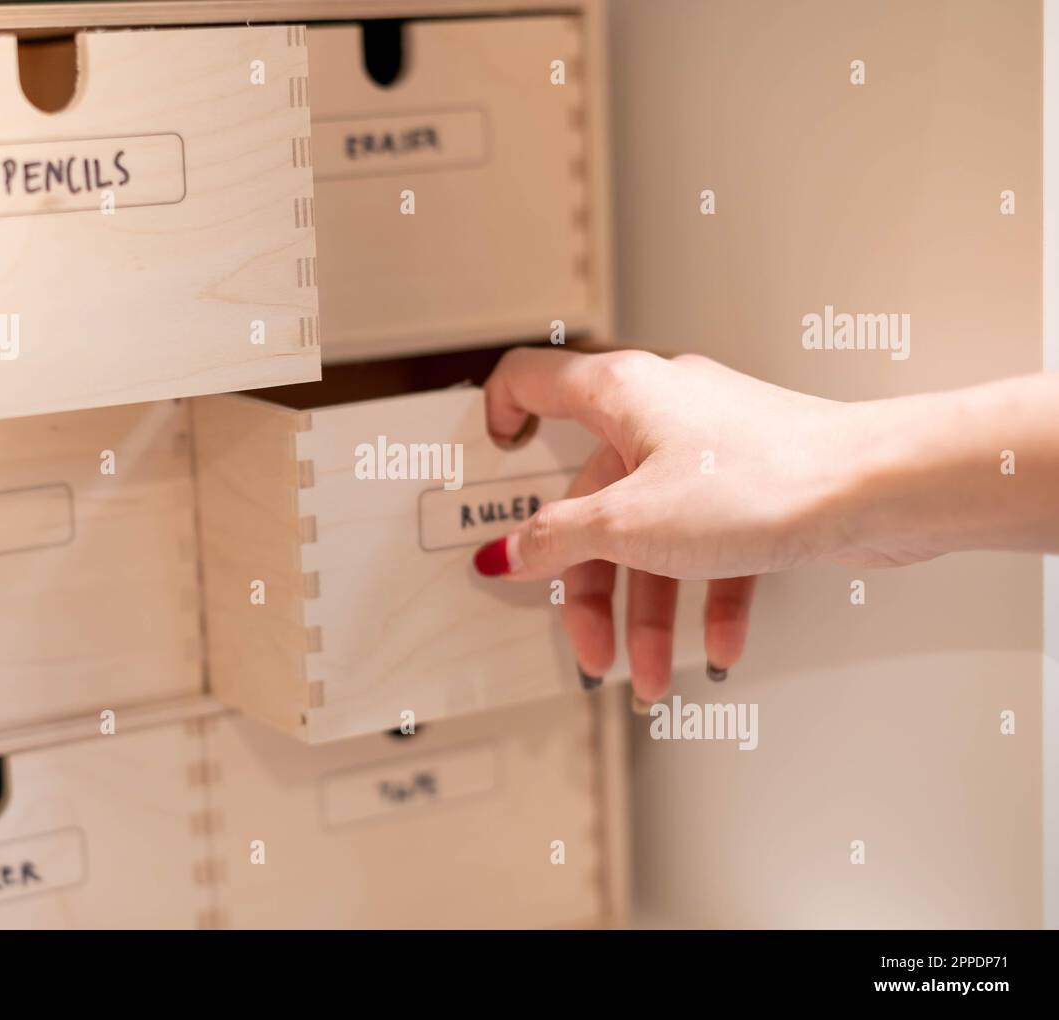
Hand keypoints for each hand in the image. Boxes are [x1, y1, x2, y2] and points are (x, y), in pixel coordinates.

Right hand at [473, 348, 862, 699]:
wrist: (878, 491)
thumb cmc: (767, 479)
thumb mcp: (631, 524)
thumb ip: (558, 539)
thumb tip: (508, 551)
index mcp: (621, 396)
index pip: (532, 381)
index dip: (500, 412)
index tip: (493, 455)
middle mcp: (662, 414)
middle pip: (594, 500)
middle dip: (591, 586)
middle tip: (590, 644)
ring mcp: (709, 451)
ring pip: (654, 535)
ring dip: (650, 613)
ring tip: (654, 673)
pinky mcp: (752, 486)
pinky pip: (710, 547)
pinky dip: (707, 598)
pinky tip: (716, 648)